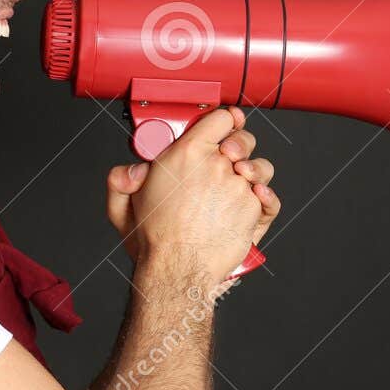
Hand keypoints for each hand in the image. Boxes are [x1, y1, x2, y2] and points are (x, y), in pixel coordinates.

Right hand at [106, 107, 278, 287]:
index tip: (224, 123)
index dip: (223, 120)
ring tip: (241, 180)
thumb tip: (131, 170)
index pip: (218, 118)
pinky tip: (256, 196)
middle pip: (242, 139)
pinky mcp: (252, 210)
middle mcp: (216, 166)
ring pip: (259, 168)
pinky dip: (266, 196)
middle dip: (238, 144)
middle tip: (228, 156)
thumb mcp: (122, 207)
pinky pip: (268, 197)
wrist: (177, 270)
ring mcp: (238, 187)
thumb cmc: (155, 242)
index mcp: (186, 154)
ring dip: (253, 171)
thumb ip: (121, 181)